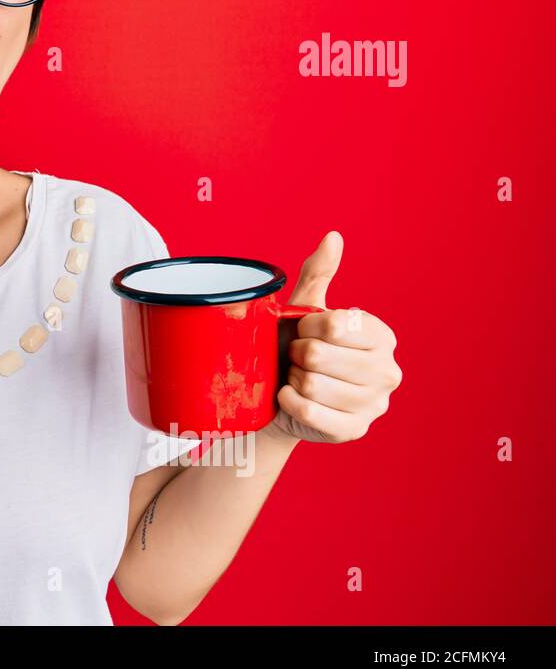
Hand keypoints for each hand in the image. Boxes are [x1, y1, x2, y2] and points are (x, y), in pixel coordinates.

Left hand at [269, 231, 401, 443]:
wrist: (279, 397)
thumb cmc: (296, 346)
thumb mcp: (306, 309)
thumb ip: (320, 273)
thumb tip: (333, 237)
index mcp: (382, 336)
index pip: (334, 324)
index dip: (306, 326)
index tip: (304, 330)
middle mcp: (388, 370)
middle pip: (318, 355)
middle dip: (296, 354)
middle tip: (297, 358)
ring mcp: (375, 405)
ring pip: (312, 384)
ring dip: (292, 379)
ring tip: (296, 377)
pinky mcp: (354, 431)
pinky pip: (307, 411)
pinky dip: (288, 402)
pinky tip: (290, 397)